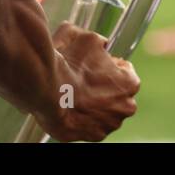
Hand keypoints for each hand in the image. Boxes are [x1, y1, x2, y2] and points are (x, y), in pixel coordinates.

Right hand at [35, 22, 139, 141]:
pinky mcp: (92, 136)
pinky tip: (69, 105)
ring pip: (104, 111)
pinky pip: (89, 125)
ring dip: (92, 103)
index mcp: (129, 83)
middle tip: (82, 78)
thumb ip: (99, 41)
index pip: (126, 71)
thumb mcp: (86, 37)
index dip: (109, 65)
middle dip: (103, 87)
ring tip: (72, 92)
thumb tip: (100, 43)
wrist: (45, 88)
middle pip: (117, 94)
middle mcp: (125, 107)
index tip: (95, 63)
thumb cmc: (68, 63)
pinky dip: (81, 116)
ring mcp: (108, 124)